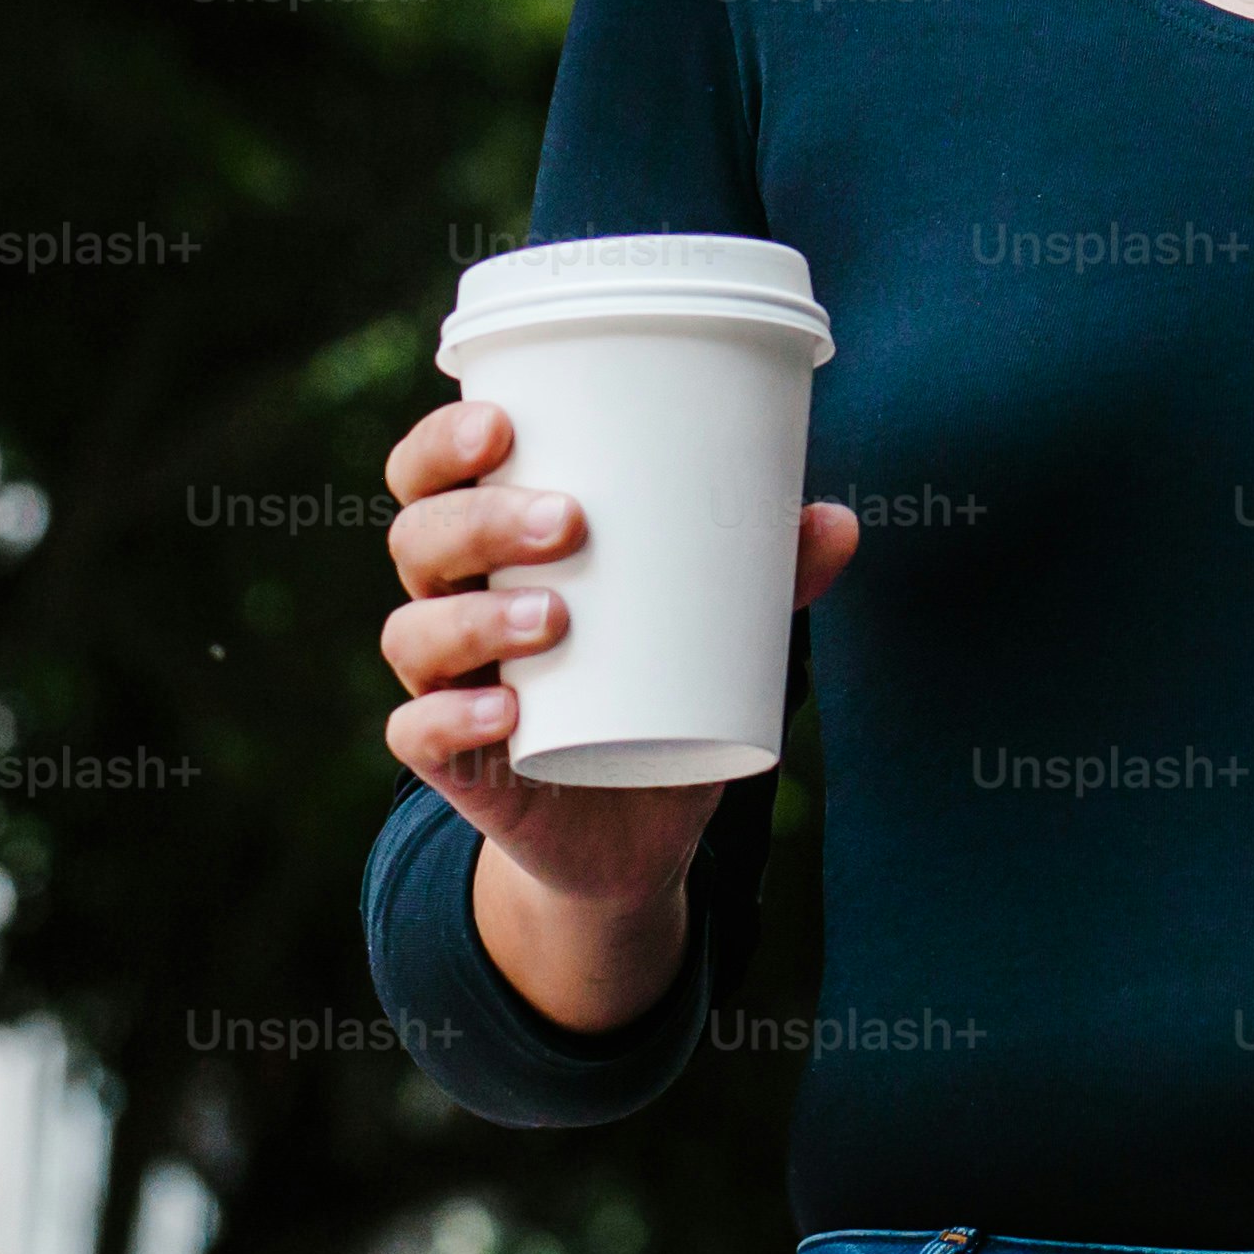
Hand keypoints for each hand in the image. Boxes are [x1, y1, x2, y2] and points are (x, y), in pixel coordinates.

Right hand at [379, 395, 857, 1023]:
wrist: (631, 830)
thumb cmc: (658, 689)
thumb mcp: (713, 628)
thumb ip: (770, 576)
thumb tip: (839, 520)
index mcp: (492, 546)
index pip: (429, 475)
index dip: (441, 442)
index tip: (502, 424)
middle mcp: (452, 603)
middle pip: (419, 538)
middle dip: (480, 519)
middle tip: (567, 520)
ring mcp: (446, 685)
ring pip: (414, 631)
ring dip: (476, 617)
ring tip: (555, 616)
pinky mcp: (454, 765)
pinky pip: (418, 735)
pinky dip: (451, 720)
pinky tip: (506, 712)